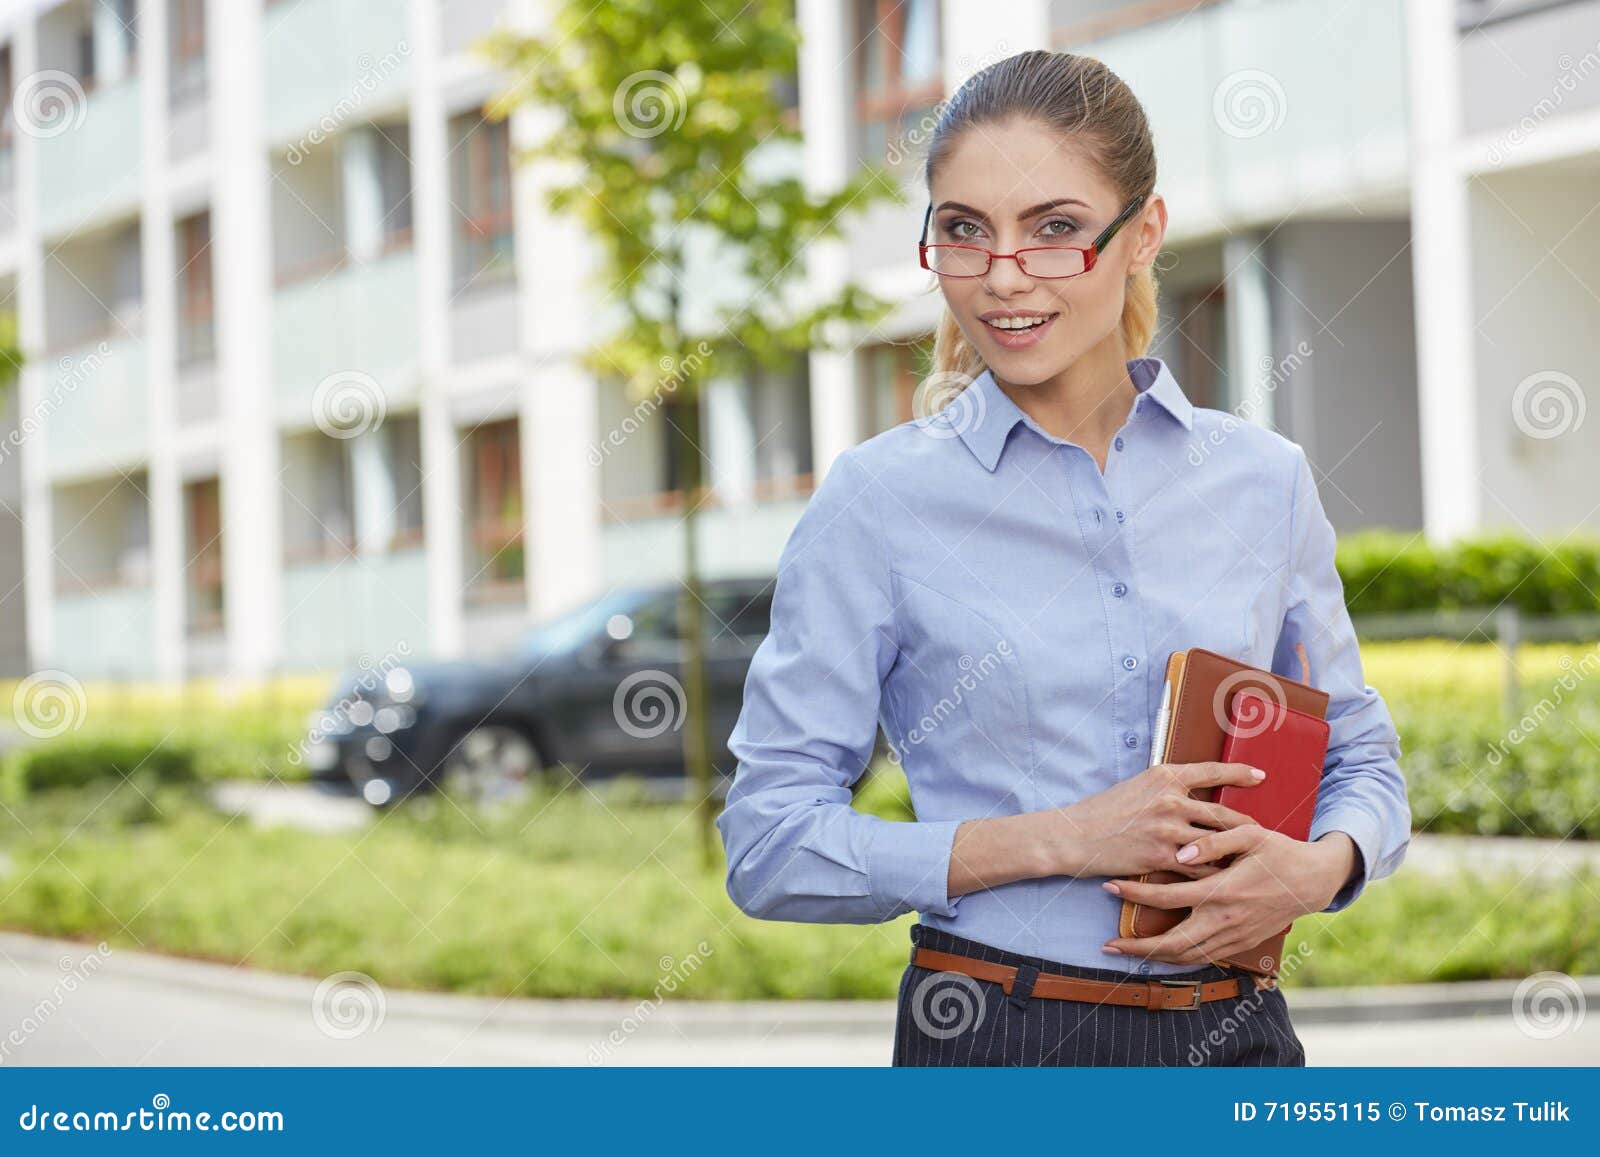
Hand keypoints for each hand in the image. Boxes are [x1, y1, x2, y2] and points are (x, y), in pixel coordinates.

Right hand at [1042, 761, 1269, 879]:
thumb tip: (1192, 795)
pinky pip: (1198, 866)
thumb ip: (1166, 789)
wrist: (1078, 835)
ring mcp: (1168, 830)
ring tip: (1247, 857)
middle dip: (1244, 824)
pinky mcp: (1163, 856)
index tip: (1259, 775)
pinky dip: (1212, 872)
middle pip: (1222, 813)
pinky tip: (1222, 877)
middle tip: (1259, 831)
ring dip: (1233, 852)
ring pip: (1215, 842)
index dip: (1240, 773)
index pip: (1212, 771)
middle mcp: (1171, 800)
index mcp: (1165, 777)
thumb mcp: (1137, 786)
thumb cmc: (1105, 810)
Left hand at [1098, 826, 1347, 966]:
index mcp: (1222, 890)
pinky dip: (1178, 959)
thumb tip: (1181, 852)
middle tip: (1107, 945)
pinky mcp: (1241, 945)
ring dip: (1154, 957)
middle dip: (1137, 947)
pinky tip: (1160, 953)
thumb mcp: (1251, 836)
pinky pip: (1203, 958)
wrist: (1312, 881)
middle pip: (1172, 944)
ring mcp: (1234, 936)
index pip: (1168, 897)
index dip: (1135, 895)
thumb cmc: (1279, 853)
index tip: (1109, 887)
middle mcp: (1225, 919)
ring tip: (1126, 952)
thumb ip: (1215, 841)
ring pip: (1187, 956)